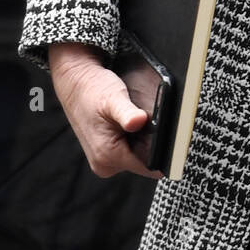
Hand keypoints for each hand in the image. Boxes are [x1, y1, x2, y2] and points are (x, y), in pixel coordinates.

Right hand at [48, 42, 164, 180]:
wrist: (76, 83)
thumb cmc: (92, 89)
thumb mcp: (113, 98)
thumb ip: (127, 113)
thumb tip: (139, 121)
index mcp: (107, 156)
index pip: (149, 166)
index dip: (165, 153)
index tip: (174, 138)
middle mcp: (105, 164)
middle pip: (145, 161)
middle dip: (152, 143)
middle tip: (148, 120)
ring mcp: (105, 160)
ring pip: (138, 155)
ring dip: (143, 139)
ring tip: (138, 118)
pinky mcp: (106, 153)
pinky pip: (130, 149)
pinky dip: (135, 137)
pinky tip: (131, 121)